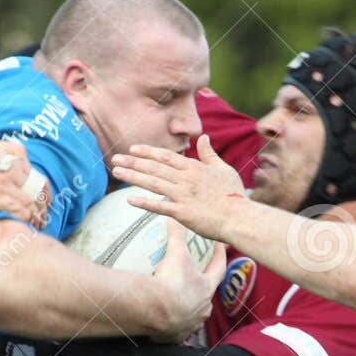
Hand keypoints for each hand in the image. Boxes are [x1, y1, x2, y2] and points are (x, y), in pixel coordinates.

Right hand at [0, 140, 48, 228]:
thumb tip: (29, 164)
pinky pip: (17, 211)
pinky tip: (27, 225)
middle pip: (37, 193)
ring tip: (37, 224)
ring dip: (36, 217)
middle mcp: (12, 167)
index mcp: (16, 156)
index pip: (40, 180)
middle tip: (44, 218)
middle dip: (43, 209)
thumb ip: (14, 151)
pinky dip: (25, 220)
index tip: (46, 205)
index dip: (46, 196)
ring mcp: (4, 182)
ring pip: (29, 204)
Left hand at [112, 135, 243, 239]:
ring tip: (117, 171)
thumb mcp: (223, 169)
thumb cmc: (233, 195)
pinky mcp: (182, 213)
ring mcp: (183, 196)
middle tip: (115, 158)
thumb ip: (209, 154)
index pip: (166, 156)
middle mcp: (185, 179)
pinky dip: (144, 202)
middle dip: (133, 161)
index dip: (148, 152)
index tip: (133, 148)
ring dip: (133, 176)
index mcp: (194, 168)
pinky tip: (129, 199)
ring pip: (153, 183)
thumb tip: (203, 137)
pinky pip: (159, 207)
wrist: (240, 218)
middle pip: (154, 168)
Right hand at [144, 218, 227, 342]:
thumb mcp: (175, 255)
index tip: (220, 249)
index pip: (219, 270)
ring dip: (189, 309)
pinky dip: (172, 325)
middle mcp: (203, 308)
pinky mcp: (176, 336)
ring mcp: (191, 324)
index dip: (220, 258)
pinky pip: (177, 330)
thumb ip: (177, 236)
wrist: (155, 311)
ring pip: (194, 315)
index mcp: (206, 288)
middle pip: (207, 296)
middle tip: (196, 280)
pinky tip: (165, 321)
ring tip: (179, 303)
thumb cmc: (171, 282)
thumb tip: (174, 217)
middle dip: (203, 289)